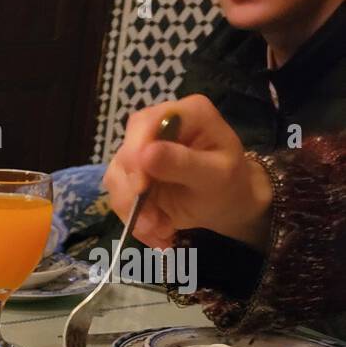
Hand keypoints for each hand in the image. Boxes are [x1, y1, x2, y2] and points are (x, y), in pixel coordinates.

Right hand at [104, 95, 272, 249]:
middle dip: (134, 193)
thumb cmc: (229, 184)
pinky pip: (118, 198)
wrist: (225, 203)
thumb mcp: (216, 175)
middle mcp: (157, 126)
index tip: (141, 188)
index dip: (136, 153)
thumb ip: (184, 163)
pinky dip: (135, 220)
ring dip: (135, 212)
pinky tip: (157, 232)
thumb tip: (145, 153)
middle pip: (125, 153)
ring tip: (161, 231)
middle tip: (153, 223)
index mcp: (186, 114)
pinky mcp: (131, 175)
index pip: (145, 123)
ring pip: (117, 179)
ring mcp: (140, 151)